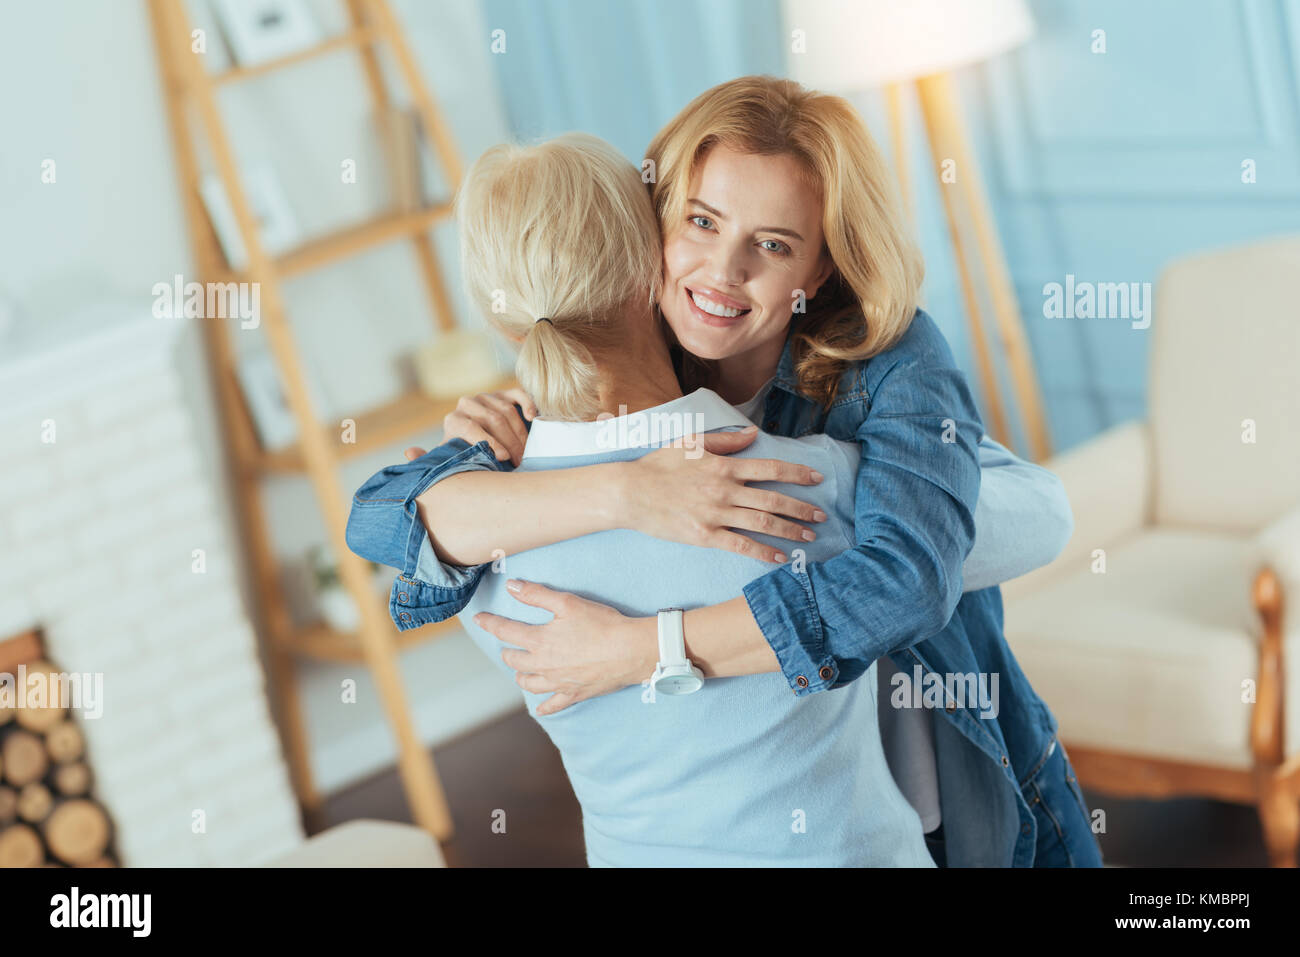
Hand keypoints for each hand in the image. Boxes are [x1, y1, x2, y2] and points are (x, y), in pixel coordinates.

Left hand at [440, 388, 538, 466]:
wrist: (471, 441)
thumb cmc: (463, 456)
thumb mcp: (449, 460)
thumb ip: (436, 460)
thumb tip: (414, 452)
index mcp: (453, 420)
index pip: (471, 428)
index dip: (490, 443)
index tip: (504, 459)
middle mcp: (466, 404)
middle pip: (493, 420)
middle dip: (510, 442)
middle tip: (520, 460)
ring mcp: (485, 397)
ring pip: (507, 410)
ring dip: (519, 433)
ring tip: (525, 452)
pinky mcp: (502, 393)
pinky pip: (517, 394)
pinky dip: (527, 404)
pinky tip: (532, 418)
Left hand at [472, 579, 655, 715]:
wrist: (630, 650)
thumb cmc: (601, 624)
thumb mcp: (567, 603)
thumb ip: (537, 595)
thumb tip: (512, 586)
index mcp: (540, 641)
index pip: (506, 631)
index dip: (490, 623)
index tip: (479, 619)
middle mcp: (543, 665)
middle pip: (514, 660)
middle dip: (507, 651)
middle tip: (507, 645)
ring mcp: (557, 683)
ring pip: (528, 683)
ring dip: (521, 675)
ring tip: (521, 669)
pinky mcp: (573, 694)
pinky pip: (552, 705)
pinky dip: (544, 707)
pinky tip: (540, 708)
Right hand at [618, 428, 826, 562]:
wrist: (630, 493)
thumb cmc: (658, 466)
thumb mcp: (690, 443)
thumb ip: (725, 441)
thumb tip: (752, 433)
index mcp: (723, 466)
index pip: (770, 469)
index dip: (797, 474)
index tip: (816, 479)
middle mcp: (725, 489)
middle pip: (773, 500)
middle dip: (802, 508)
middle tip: (821, 516)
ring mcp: (715, 514)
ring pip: (763, 523)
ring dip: (790, 530)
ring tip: (808, 537)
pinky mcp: (704, 536)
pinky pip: (741, 545)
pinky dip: (763, 552)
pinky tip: (780, 557)